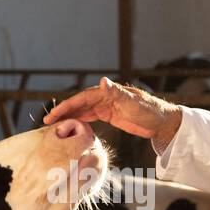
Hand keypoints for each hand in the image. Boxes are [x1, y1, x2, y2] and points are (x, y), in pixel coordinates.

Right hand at [43, 77, 182, 149]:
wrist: (163, 121)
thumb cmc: (150, 110)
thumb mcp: (133, 102)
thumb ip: (116, 92)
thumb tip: (102, 80)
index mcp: (107, 93)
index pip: (82, 99)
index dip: (67, 106)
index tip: (54, 115)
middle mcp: (104, 97)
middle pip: (78, 104)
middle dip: (62, 112)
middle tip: (46, 123)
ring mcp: (106, 106)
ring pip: (82, 111)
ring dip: (68, 118)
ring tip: (54, 127)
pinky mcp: (110, 116)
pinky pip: (90, 118)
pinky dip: (79, 122)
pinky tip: (71, 129)